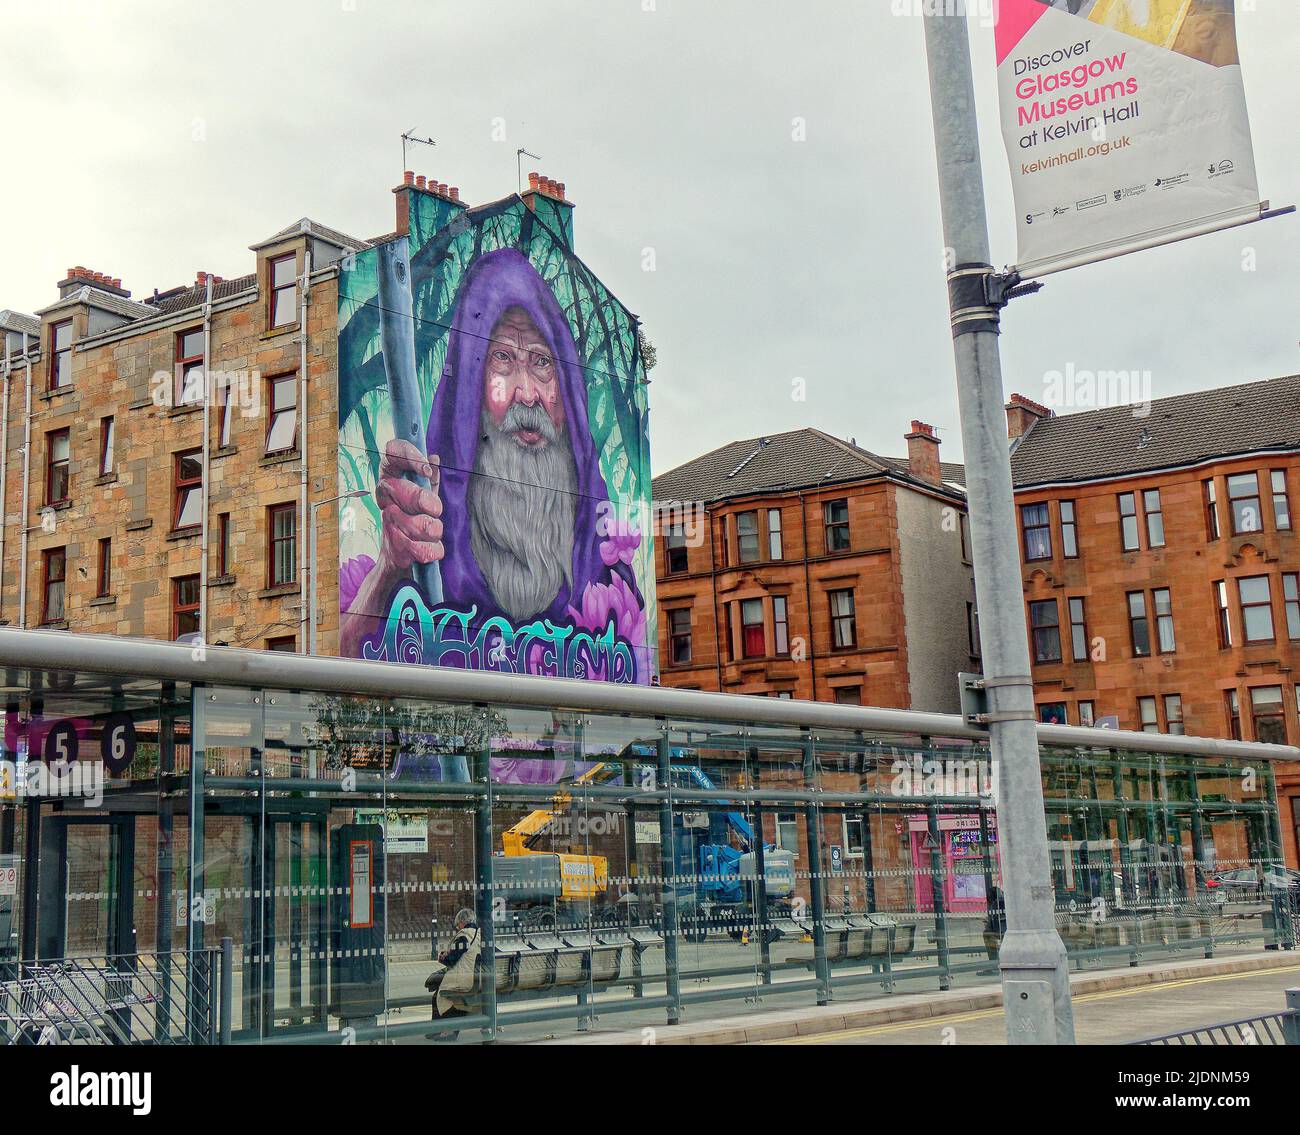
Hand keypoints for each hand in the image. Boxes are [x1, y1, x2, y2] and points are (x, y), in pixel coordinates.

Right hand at [375, 440, 443, 571]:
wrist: (397, 553)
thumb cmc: (412, 516)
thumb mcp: (423, 493)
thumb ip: (429, 476)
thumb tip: (433, 458)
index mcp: (391, 475)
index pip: (393, 452)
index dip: (410, 457)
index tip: (426, 470)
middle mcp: (386, 494)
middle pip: (415, 495)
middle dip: (431, 505)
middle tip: (435, 510)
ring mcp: (388, 521)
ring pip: (424, 525)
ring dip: (434, 531)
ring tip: (430, 531)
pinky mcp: (395, 548)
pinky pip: (425, 549)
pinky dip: (433, 550)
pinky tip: (425, 547)